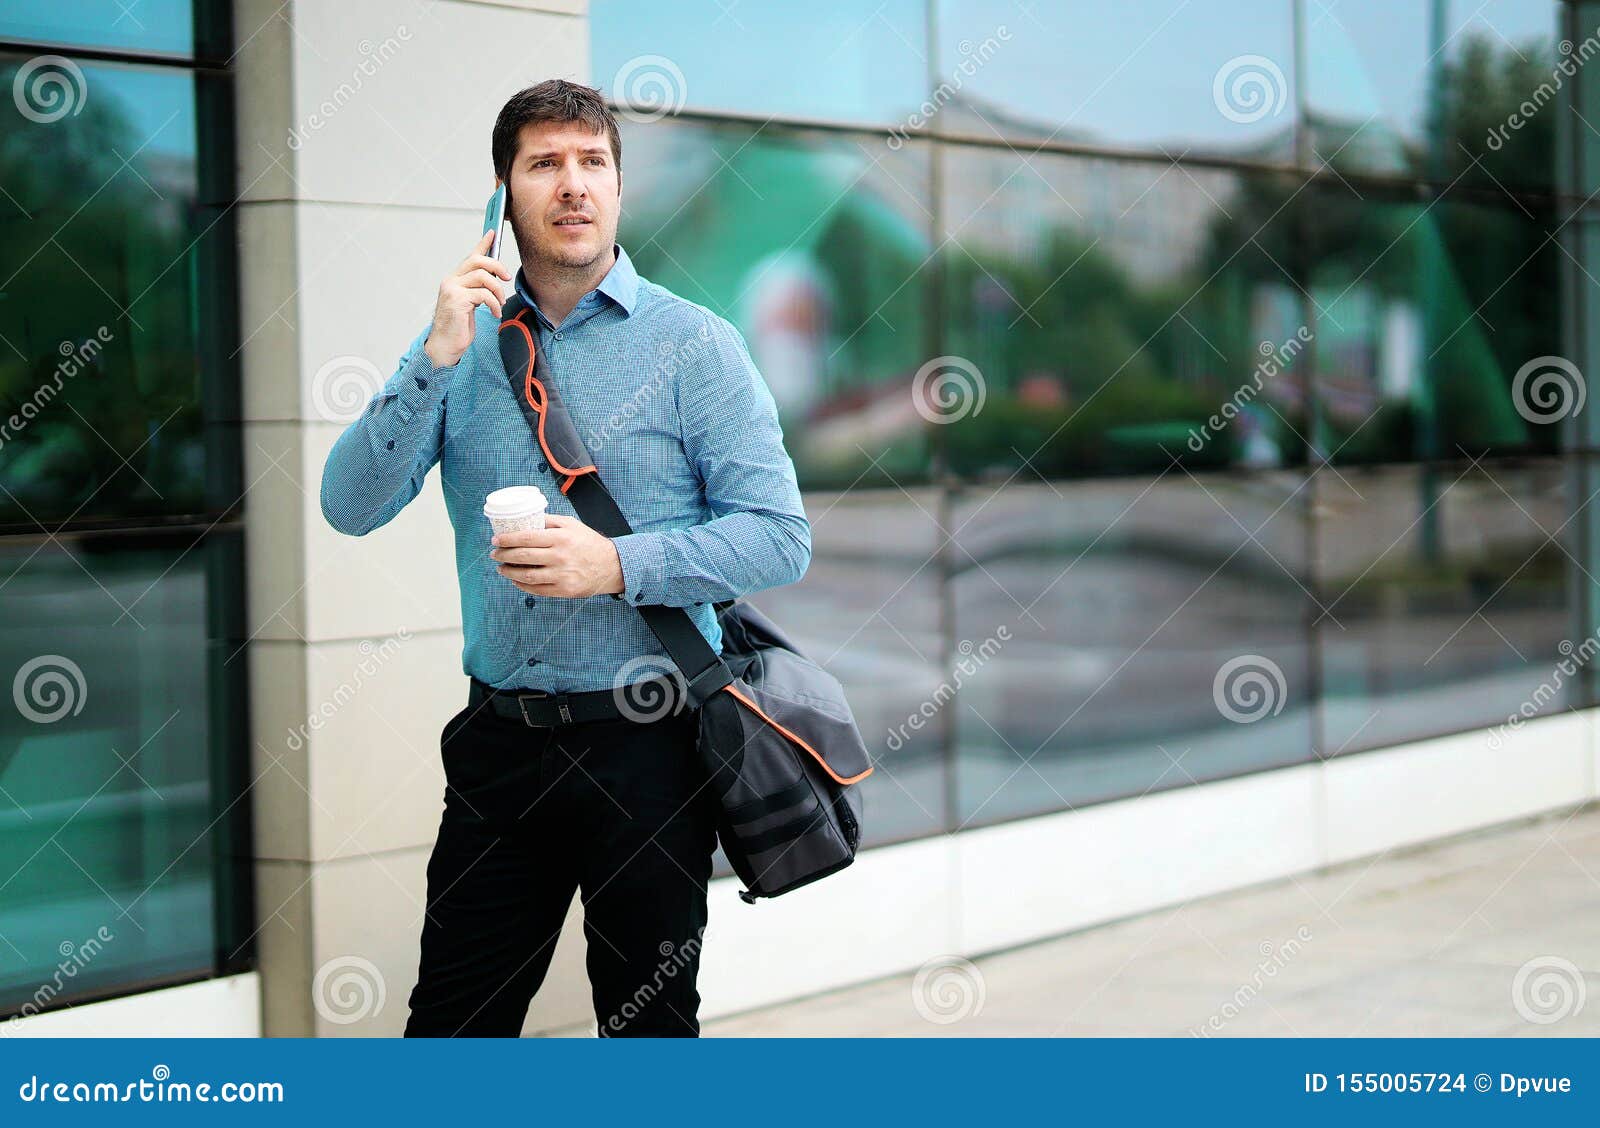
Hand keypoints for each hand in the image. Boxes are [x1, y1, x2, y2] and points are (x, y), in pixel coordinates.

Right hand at [424, 229, 512, 368]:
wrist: (446, 344)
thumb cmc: (458, 326)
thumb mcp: (471, 303)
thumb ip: (478, 288)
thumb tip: (495, 277)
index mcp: (455, 279)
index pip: (470, 256)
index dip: (482, 243)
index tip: (492, 233)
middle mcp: (451, 281)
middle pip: (478, 261)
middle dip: (496, 266)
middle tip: (506, 277)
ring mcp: (452, 289)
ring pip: (483, 277)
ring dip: (497, 290)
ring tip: (499, 304)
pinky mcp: (457, 300)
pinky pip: (484, 294)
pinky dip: (494, 304)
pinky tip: (494, 314)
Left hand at [489, 513, 624, 598]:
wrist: (612, 566)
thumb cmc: (590, 543)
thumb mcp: (572, 525)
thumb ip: (549, 521)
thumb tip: (526, 518)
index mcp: (560, 538)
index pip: (527, 538)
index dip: (508, 539)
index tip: (496, 540)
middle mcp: (560, 557)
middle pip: (523, 557)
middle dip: (503, 555)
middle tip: (495, 554)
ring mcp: (561, 575)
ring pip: (526, 576)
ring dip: (509, 572)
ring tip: (501, 568)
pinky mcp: (564, 590)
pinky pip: (537, 589)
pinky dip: (522, 585)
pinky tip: (515, 579)